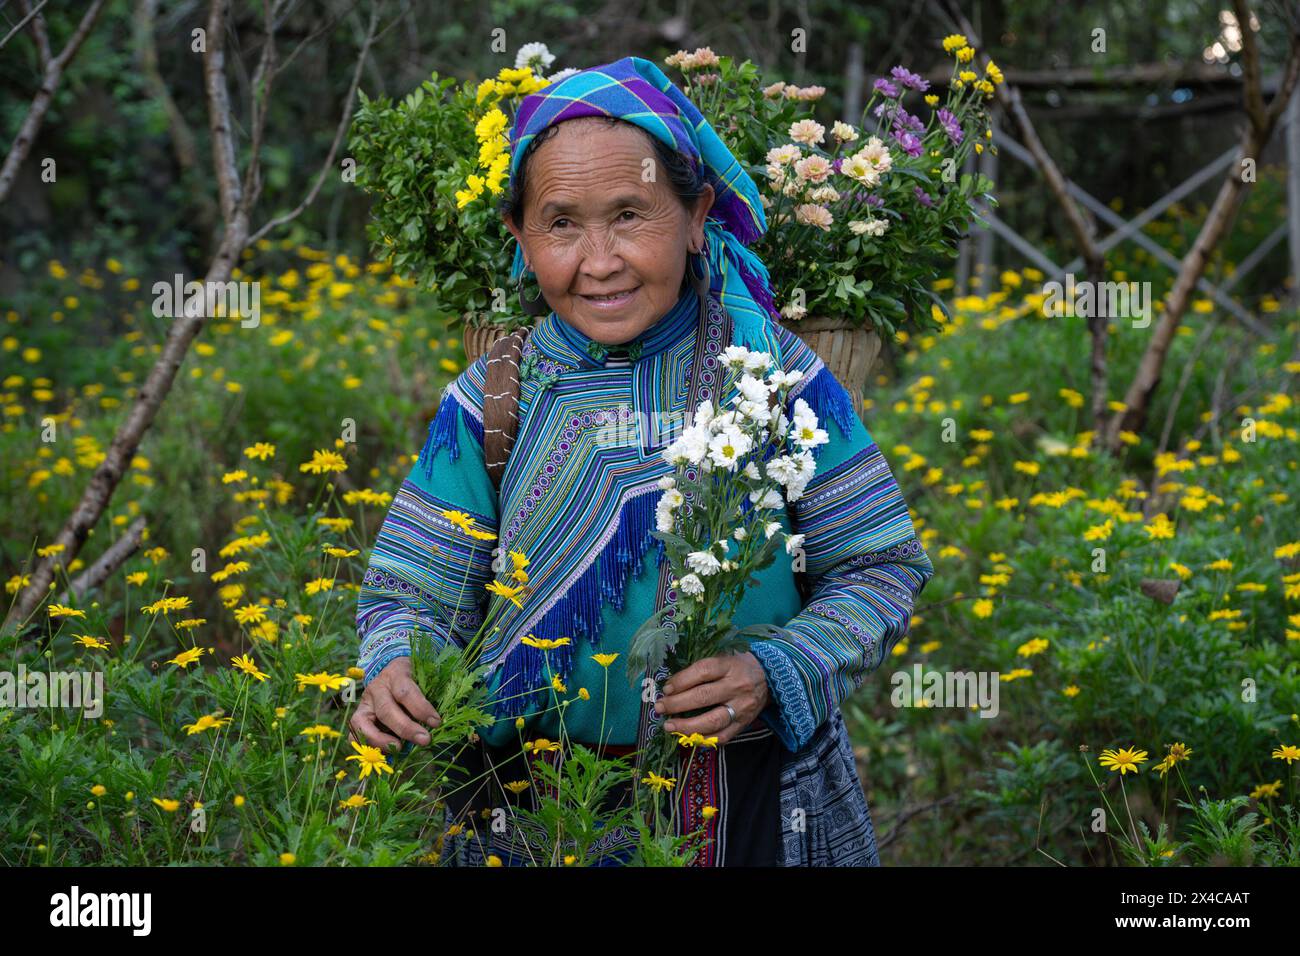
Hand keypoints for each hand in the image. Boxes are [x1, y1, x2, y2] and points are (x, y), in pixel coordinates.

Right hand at [349, 656, 440, 751]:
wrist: (389, 669)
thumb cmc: (411, 677)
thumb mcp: (420, 678)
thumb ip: (425, 698)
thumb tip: (434, 724)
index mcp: (395, 675)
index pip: (405, 692)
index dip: (420, 708)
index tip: (436, 722)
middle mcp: (376, 688)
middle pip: (386, 710)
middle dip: (406, 728)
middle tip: (424, 740)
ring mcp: (364, 703)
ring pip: (364, 723)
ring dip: (381, 740)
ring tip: (399, 749)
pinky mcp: (358, 716)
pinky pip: (354, 734)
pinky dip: (367, 745)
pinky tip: (385, 752)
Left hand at [654, 652, 769, 745]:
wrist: (770, 678)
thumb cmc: (739, 665)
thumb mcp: (724, 656)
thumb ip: (702, 668)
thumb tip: (672, 684)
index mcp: (730, 665)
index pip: (702, 671)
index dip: (681, 680)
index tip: (666, 688)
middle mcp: (737, 686)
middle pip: (703, 697)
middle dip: (677, 704)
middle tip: (659, 707)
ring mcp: (741, 707)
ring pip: (712, 720)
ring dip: (686, 726)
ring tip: (669, 726)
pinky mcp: (744, 724)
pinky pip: (722, 736)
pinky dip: (703, 739)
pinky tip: (688, 738)